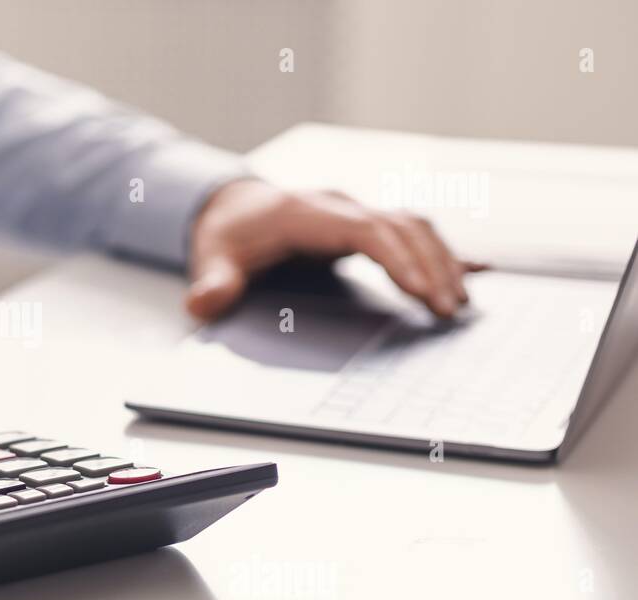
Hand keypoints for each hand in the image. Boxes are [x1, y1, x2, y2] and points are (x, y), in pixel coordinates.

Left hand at [185, 179, 481, 320]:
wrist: (230, 206)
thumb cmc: (225, 235)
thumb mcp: (211, 258)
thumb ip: (212, 283)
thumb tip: (203, 303)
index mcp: (305, 213)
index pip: (365, 230)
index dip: (398, 258)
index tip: (421, 292)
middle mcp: (339, 205)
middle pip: (401, 227)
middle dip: (431, 268)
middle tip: (450, 311)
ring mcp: (356, 211)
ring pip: (414, 226)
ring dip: (443, 261)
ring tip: (461, 303)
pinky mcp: (365, 223)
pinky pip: (413, 231)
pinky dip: (444, 251)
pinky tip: (477, 269)